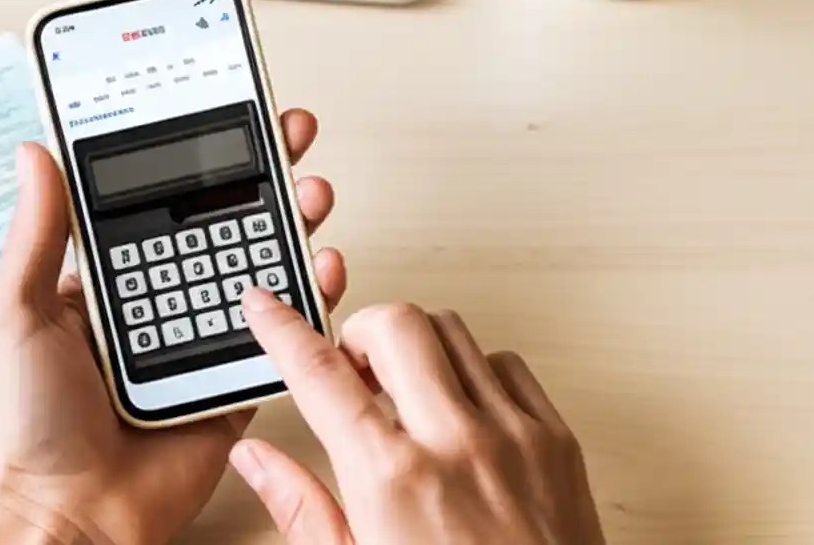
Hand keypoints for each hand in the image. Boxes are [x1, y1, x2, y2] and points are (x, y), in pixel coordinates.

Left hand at [0, 109, 346, 544]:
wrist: (76, 511)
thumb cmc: (33, 424)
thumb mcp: (18, 313)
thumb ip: (38, 236)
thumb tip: (34, 155)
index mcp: (110, 279)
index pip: (159, 199)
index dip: (193, 154)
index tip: (221, 113)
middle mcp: (161, 300)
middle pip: (222, 222)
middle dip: (260, 173)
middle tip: (284, 134)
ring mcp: (202, 337)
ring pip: (259, 267)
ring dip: (292, 222)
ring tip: (310, 189)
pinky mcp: (236, 378)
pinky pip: (281, 331)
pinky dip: (310, 297)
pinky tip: (320, 265)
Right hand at [231, 297, 604, 544]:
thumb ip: (301, 507)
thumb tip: (256, 459)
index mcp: (392, 480)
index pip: (320, 374)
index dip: (283, 328)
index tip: (266, 306)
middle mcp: (456, 445)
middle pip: (395, 323)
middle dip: (359, 331)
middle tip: (349, 367)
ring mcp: (514, 436)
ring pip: (452, 330)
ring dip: (415, 346)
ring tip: (402, 389)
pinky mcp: (557, 442)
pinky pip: (507, 364)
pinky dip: (472, 369)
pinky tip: (458, 407)